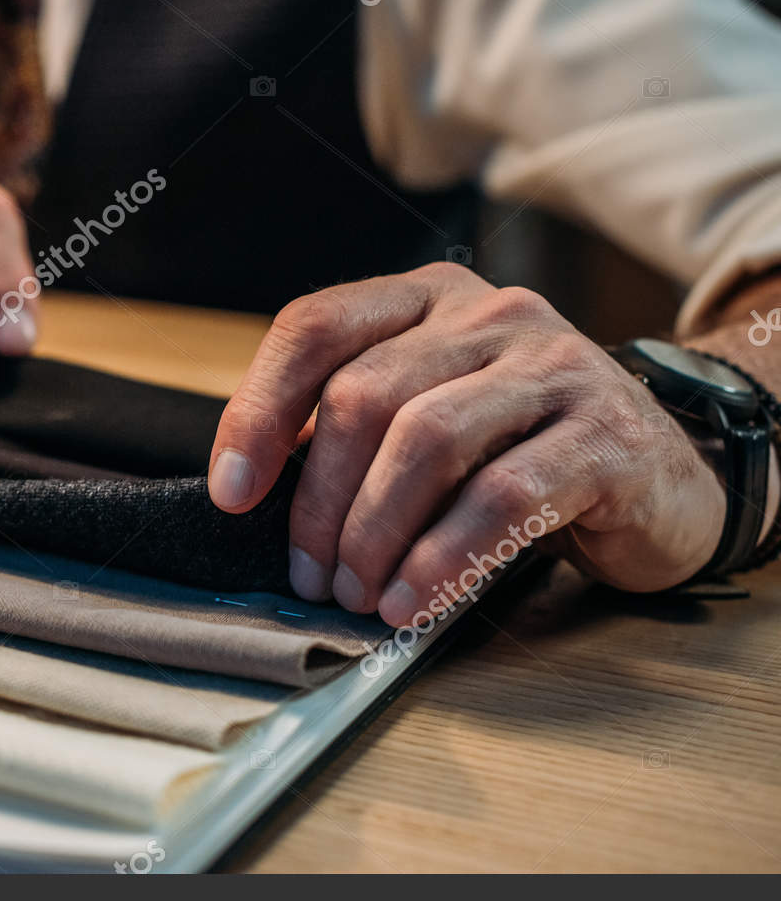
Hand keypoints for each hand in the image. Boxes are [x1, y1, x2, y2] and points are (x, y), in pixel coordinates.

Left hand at [208, 263, 724, 626]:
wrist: (668, 478)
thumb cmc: (519, 454)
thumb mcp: (427, 421)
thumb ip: (351, 435)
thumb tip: (251, 496)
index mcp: (427, 300)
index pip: (315, 327)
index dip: (257, 410)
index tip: (231, 491)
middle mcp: (491, 314)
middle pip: (364, 395)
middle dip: (319, 500)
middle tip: (309, 576)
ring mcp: (556, 363)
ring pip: (428, 439)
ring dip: (374, 532)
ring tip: (358, 594)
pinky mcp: (608, 433)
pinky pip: (504, 494)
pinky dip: (444, 556)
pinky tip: (415, 600)